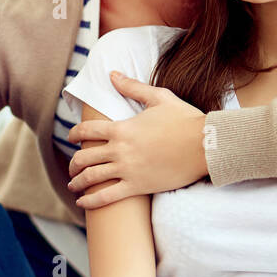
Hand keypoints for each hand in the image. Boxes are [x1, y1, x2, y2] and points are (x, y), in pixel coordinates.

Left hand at [67, 72, 207, 206]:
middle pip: (83, 158)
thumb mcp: (158, 97)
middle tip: (72, 167)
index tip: (70, 137)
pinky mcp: (137, 186)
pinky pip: (107, 197)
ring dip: (77, 182)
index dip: (74, 134)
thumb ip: (132, 87)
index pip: (86, 131)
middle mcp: (119, 150)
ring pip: (91, 178)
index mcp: (121, 128)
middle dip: (73, 163)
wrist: (206, 144)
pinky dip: (90, 201)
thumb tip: (113, 74)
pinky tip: (83, 202)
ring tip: (73, 185)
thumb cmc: (185, 119)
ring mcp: (127, 170)